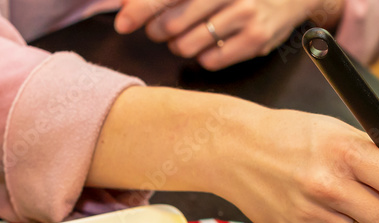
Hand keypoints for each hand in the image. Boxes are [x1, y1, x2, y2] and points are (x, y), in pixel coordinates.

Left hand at [114, 0, 343, 70]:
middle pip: (171, 25)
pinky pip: (212, 60)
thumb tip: (127, 3)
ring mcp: (243, 15)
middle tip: (162, 31)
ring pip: (188, 46)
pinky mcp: (255, 39)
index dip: (139, 10)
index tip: (122, 23)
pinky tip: (211, 47)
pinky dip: (203, 57)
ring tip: (189, 38)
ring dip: (179, 46)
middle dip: (158, 32)